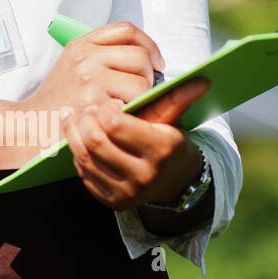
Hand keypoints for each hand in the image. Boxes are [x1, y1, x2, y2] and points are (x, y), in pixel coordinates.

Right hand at [27, 20, 163, 118]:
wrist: (33, 124)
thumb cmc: (58, 99)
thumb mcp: (71, 65)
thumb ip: (101, 55)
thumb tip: (145, 58)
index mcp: (81, 45)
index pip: (126, 30)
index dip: (149, 44)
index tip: (155, 62)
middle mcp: (85, 58)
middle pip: (140, 56)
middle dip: (148, 75)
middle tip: (138, 91)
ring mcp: (90, 80)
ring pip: (142, 82)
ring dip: (143, 97)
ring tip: (129, 106)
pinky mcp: (96, 103)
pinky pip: (134, 103)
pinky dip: (135, 111)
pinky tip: (123, 117)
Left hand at [61, 76, 211, 209]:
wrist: (173, 182)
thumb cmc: (168, 142)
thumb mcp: (172, 121)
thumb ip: (178, 98)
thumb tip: (203, 78)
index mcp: (161, 150)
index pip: (115, 124)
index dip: (105, 109)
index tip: (109, 104)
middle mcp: (144, 175)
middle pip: (96, 141)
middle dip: (86, 120)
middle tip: (89, 110)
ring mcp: (127, 192)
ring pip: (84, 156)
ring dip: (74, 133)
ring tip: (76, 118)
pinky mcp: (111, 201)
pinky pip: (83, 172)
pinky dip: (76, 151)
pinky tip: (77, 137)